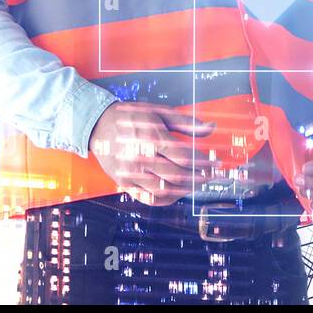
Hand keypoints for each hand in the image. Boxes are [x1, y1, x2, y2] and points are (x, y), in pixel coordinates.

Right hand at [88, 101, 214, 206]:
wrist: (97, 124)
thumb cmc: (132, 116)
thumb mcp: (160, 113)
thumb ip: (187, 123)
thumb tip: (212, 128)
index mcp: (152, 138)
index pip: (185, 156)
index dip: (203, 163)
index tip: (215, 164)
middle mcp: (141, 157)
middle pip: (177, 175)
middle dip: (199, 177)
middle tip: (211, 176)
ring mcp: (131, 172)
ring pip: (165, 189)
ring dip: (186, 190)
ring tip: (197, 184)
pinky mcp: (124, 182)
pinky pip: (148, 197)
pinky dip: (166, 199)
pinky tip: (178, 193)